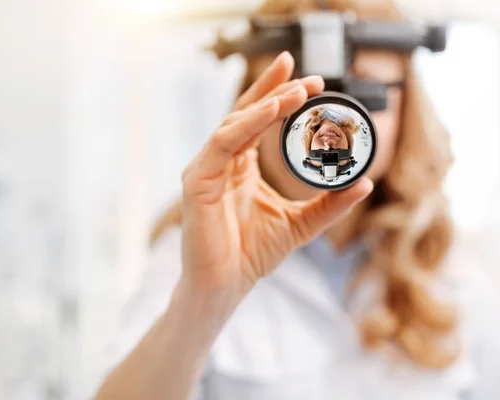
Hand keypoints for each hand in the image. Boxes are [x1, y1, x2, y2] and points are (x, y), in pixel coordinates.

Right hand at [180, 51, 372, 301]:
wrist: (226, 286)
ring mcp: (206, 170)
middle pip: (244, 113)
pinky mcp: (197, 182)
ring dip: (266, 103)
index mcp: (239, 166)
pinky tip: (271, 110)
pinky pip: (222, 144)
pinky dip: (246, 125)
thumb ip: (329, 203)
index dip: (278, 95)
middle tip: (306, 73)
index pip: (256, 120)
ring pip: (234, 123)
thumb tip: (365, 182)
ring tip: (298, 92)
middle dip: (274, 89)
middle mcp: (220, 162)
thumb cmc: (252, 254)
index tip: (309, 80)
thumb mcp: (301, 223)